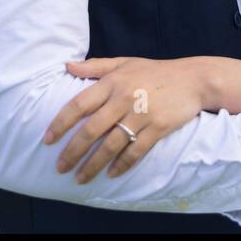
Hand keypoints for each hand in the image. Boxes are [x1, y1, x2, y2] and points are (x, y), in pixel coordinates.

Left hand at [42, 55, 207, 184]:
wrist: (192, 79)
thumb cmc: (154, 71)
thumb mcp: (123, 63)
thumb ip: (94, 66)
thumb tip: (65, 65)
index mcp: (112, 82)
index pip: (79, 104)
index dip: (61, 123)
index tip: (47, 139)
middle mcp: (123, 98)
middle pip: (92, 129)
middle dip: (73, 151)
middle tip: (60, 167)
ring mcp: (141, 114)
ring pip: (111, 145)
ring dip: (93, 164)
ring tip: (80, 178)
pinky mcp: (158, 128)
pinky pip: (136, 151)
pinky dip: (122, 165)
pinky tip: (111, 174)